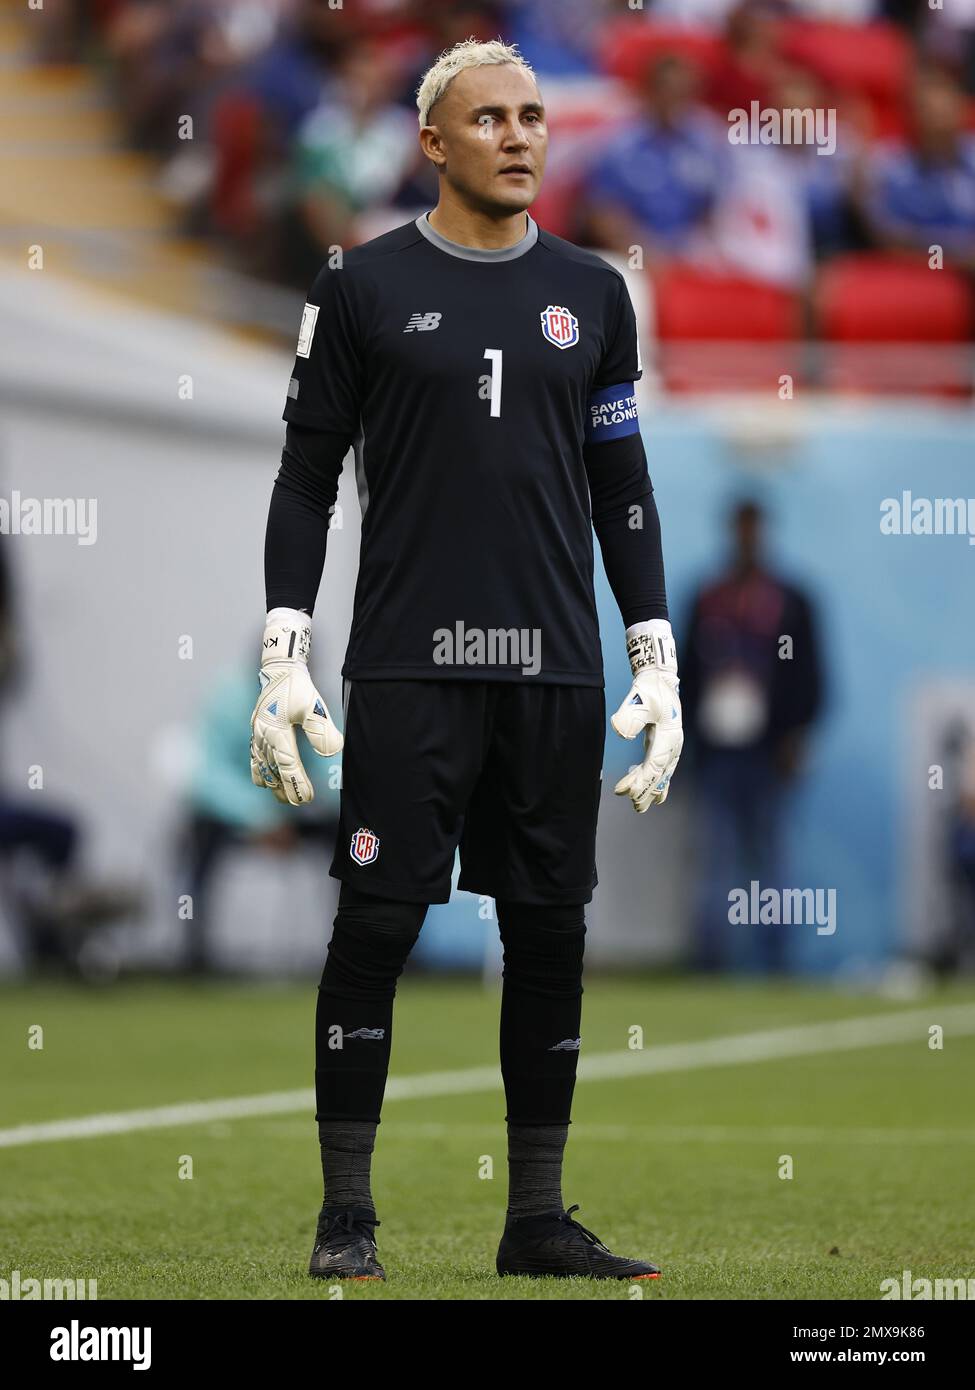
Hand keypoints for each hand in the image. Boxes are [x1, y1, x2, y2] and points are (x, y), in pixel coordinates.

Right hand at [250, 608, 342, 805]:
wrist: (279, 670)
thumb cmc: (297, 688)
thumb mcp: (313, 706)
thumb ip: (321, 730)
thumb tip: (332, 752)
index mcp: (276, 731)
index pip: (288, 765)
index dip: (298, 784)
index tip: (308, 798)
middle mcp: (263, 736)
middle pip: (273, 771)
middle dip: (285, 789)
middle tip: (298, 803)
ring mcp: (257, 734)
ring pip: (262, 767)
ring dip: (272, 784)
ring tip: (283, 798)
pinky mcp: (256, 732)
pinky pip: (254, 758)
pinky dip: (260, 772)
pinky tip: (265, 780)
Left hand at [610, 620, 683, 811]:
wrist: (659, 678)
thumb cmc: (649, 689)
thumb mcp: (639, 698)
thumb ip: (630, 716)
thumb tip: (620, 733)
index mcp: (669, 736)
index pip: (653, 765)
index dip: (640, 781)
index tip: (624, 792)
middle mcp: (673, 743)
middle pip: (659, 773)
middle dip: (646, 790)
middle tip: (633, 805)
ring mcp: (671, 744)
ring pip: (662, 773)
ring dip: (652, 789)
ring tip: (641, 806)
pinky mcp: (665, 742)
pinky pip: (661, 766)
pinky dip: (656, 780)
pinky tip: (651, 791)